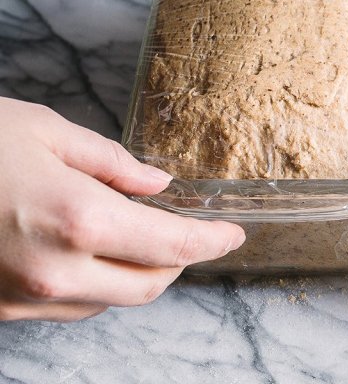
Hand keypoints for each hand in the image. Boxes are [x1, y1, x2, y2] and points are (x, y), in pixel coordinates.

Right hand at [0, 99, 243, 321]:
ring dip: (138, 274)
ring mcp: (23, 299)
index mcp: (78, 221)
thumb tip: (156, 183)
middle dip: (179, 262)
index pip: (170, 246)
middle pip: (147, 286)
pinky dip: (95, 282)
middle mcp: (55, 272)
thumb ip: (113, 163)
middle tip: (192, 230)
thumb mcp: (49, 133)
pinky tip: (93, 248)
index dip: (210, 242)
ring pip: (107, 302)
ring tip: (142, 232)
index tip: (232, 235)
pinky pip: (66, 305)